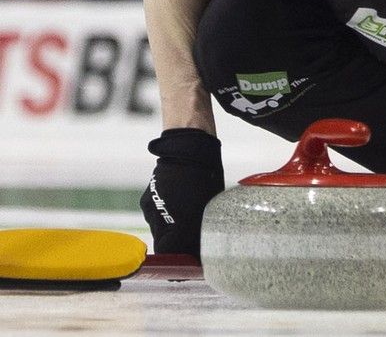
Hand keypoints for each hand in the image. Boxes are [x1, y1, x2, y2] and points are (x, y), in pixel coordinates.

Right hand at [139, 128, 224, 257]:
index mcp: (180, 221)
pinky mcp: (146, 201)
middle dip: (178, 247)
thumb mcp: (208, 206)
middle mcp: (160, 218)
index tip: (190, 266)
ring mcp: (151, 209)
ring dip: (172, 231)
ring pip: (160, 231)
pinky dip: (166, 217)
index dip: (181, 263)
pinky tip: (177, 206)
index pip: (173, 253)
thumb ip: (200, 231)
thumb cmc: (206, 176)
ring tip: (187, 217)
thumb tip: (197, 253)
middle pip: (166, 245)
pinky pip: (156, 218)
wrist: (187, 149)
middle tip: (192, 244)